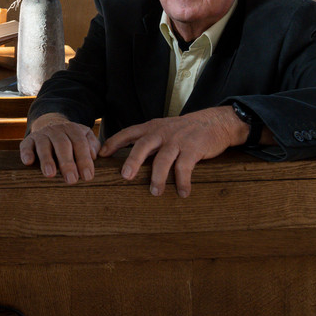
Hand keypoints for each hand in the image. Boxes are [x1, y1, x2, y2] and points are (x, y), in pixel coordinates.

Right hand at [18, 112, 100, 183]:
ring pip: (44, 145)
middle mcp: (57, 130)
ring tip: (50, 174)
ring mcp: (42, 134)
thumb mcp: (85, 136)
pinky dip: (26, 153)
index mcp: (73, 130)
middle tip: (71, 180)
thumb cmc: (71, 138)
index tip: (87, 176)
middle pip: (62, 144)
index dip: (84, 160)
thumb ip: (93, 145)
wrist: (50, 122)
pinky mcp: (29, 140)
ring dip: (47, 159)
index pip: (80, 143)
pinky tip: (28, 162)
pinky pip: (26, 145)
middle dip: (67, 163)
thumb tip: (93, 156)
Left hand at [97, 106, 245, 196]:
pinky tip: (183, 193)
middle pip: (143, 145)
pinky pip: (185, 167)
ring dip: (158, 177)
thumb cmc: (184, 130)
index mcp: (151, 127)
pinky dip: (183, 182)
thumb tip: (129, 160)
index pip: (128, 133)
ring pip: (163, 159)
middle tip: (125, 176)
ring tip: (155, 192)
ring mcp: (177, 141)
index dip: (114, 143)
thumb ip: (148, 141)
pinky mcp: (193, 149)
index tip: (101, 155)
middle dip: (133, 161)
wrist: (214, 122)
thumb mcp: (163, 129)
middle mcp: (162, 132)